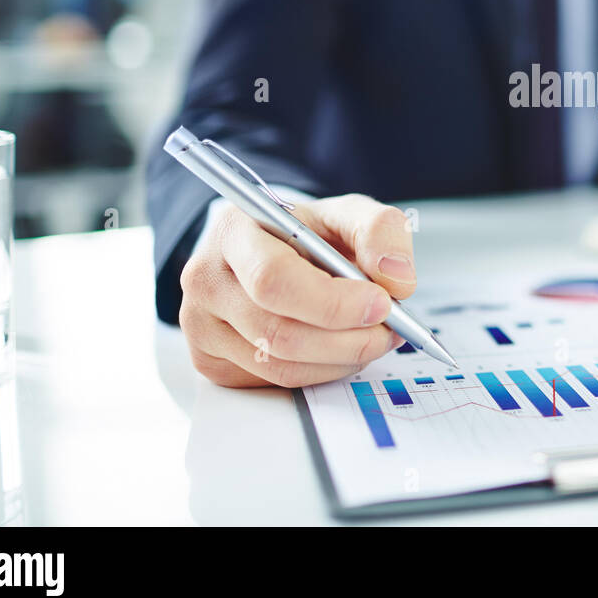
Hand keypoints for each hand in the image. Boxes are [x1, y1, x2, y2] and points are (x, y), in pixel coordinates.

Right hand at [179, 194, 416, 387]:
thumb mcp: (347, 214)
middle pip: (277, 332)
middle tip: (389, 329)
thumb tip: (396, 278)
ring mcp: (201, 326)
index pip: (273, 279)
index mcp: (233, 231)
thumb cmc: (306, 233)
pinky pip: (276, 382)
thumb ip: (380, 231)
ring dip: (341, 359)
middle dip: (348, 339)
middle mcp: (206, 280)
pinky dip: (322, 371)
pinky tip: (340, 347)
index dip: (332, 303)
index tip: (381, 304)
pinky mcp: (212, 361)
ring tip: (373, 336)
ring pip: (281, 366)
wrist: (272, 251)